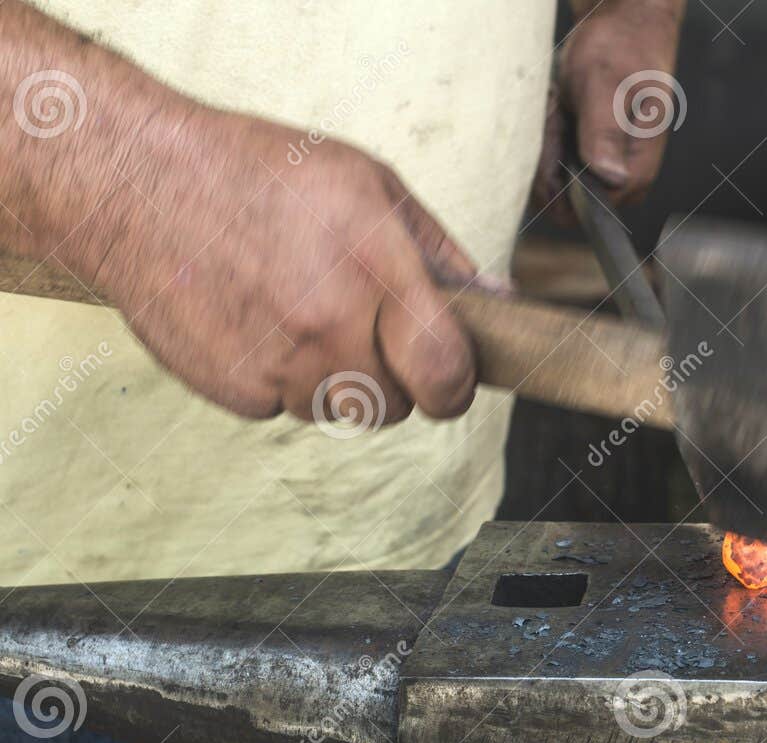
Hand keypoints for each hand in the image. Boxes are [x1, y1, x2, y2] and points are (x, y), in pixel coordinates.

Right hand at [78, 105, 478, 423]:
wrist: (135, 181)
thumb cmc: (260, 173)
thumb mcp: (367, 183)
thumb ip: (437, 251)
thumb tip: (497, 301)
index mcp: (375, 268)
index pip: (444, 372)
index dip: (456, 386)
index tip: (451, 378)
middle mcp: (329, 322)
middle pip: (395, 405)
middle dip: (392, 378)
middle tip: (362, 325)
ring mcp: (279, 362)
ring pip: (340, 410)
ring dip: (335, 379)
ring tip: (298, 311)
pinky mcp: (234, 388)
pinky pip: (284, 406)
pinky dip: (281, 378)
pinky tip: (256, 320)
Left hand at [532, 0, 685, 222]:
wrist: (624, 25)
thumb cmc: (623, 49)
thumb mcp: (607, 85)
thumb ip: (605, 133)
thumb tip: (610, 177)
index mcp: (636, 171)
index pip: (589, 208)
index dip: (562, 179)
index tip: (562, 131)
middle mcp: (622, 178)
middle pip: (567, 199)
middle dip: (551, 155)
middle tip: (563, 108)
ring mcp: (604, 169)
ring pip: (555, 181)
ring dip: (547, 141)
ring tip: (564, 104)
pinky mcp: (589, 157)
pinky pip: (553, 163)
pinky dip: (547, 135)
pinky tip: (560, 108)